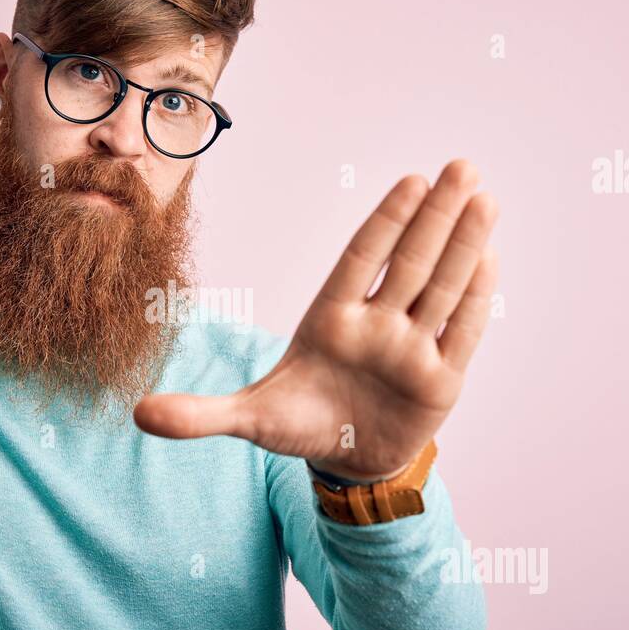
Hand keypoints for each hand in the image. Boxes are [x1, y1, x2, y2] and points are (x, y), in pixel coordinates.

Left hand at [133, 160, 499, 480]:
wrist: (343, 462)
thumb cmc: (297, 424)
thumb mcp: (248, 420)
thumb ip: (201, 414)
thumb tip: (138, 414)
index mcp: (329, 321)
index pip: (361, 261)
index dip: (388, 222)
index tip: (411, 181)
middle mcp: (374, 326)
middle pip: (410, 262)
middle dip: (436, 216)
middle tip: (461, 166)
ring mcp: (409, 350)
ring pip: (440, 288)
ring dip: (463, 243)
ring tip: (484, 195)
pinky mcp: (439, 381)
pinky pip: (460, 332)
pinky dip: (475, 299)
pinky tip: (490, 255)